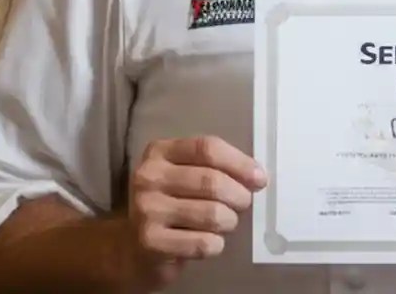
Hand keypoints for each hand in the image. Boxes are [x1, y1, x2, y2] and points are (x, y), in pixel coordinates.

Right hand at [130, 136, 267, 289]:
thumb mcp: (186, 175)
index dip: (239, 163)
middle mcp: (149, 176)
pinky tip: (209, 242)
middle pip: (212, 181)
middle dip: (239, 196)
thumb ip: (216, 168)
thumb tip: (257, 177)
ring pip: (212, 214)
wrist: (136, 247)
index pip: (207, 148)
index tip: (259, 179)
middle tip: (242, 205)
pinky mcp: (150, 241)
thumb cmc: (172, 204)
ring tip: (223, 223)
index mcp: (160, 151)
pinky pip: (203, 242)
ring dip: (229, 222)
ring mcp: (147, 209)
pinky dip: (216, 245)